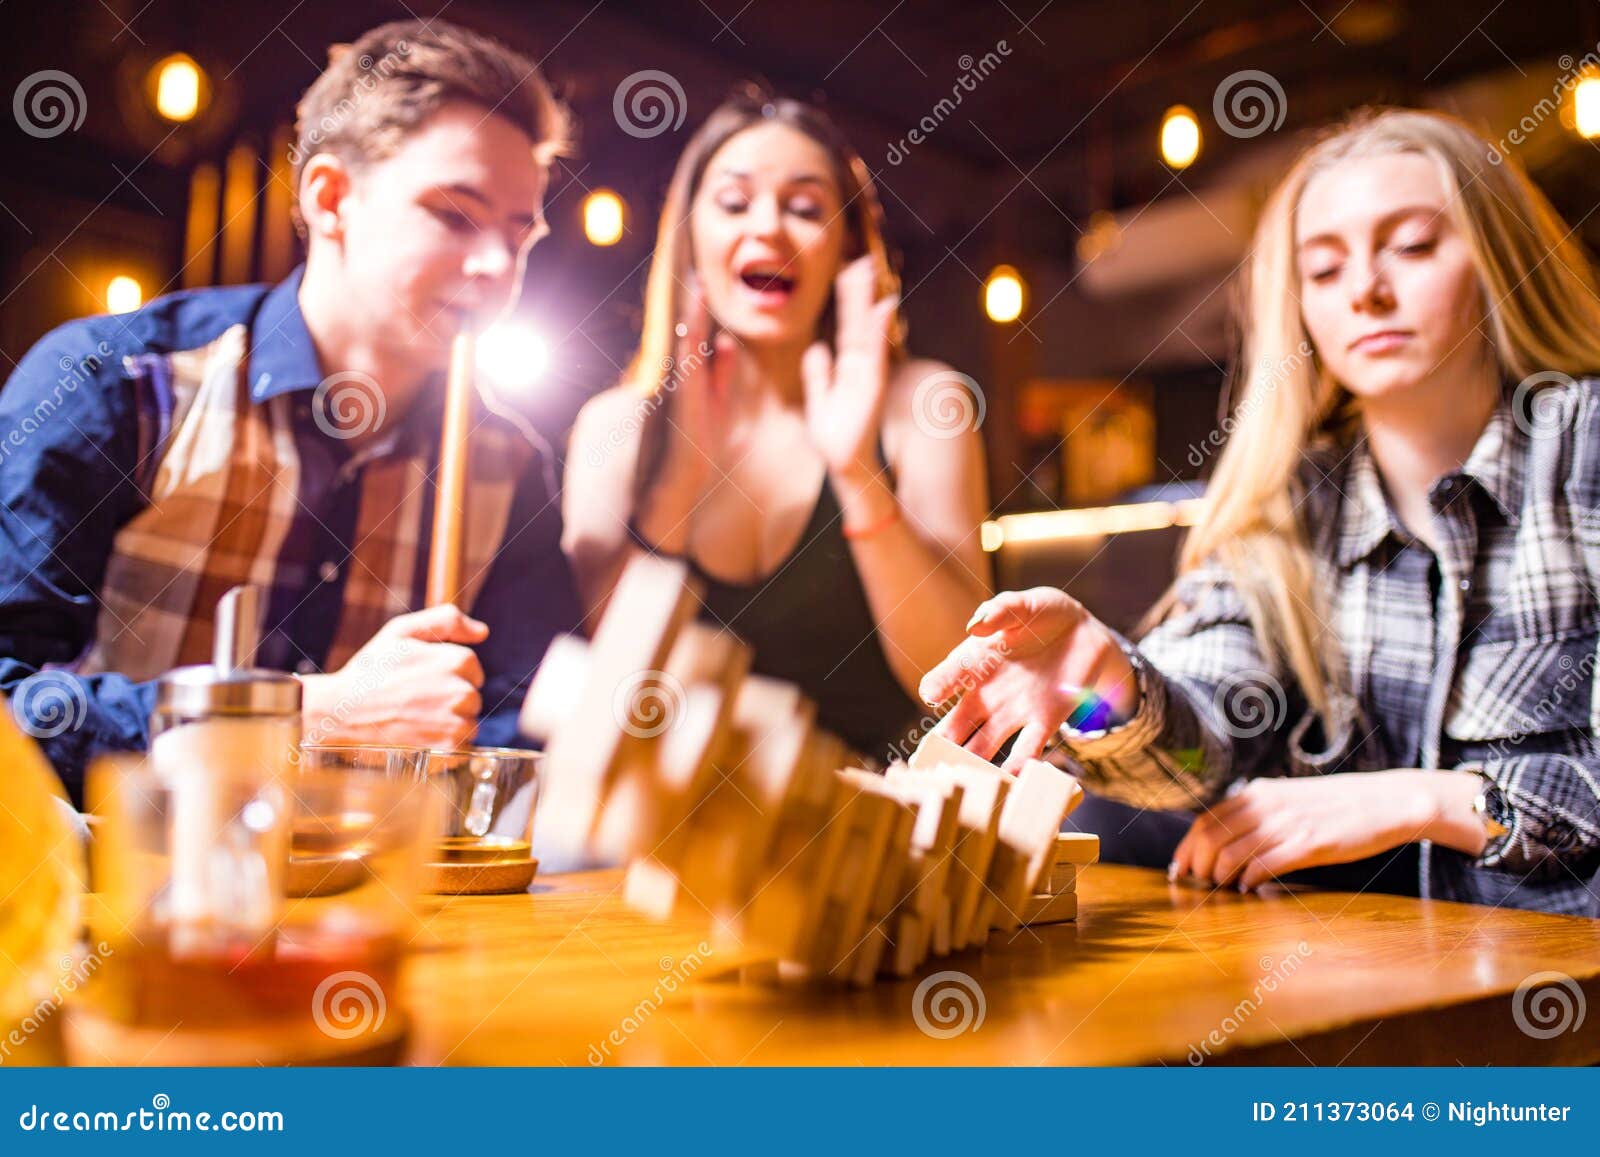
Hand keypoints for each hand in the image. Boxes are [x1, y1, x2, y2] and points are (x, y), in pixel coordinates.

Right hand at [299, 603, 487, 749]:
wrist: (341, 712)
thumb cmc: (371, 670)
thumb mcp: (402, 631)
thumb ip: (447, 620)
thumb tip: (482, 632)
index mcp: (455, 661)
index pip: (471, 667)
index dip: (446, 671)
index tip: (421, 677)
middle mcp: (461, 692)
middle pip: (472, 695)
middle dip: (449, 696)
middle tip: (414, 698)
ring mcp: (455, 723)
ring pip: (468, 720)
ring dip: (448, 721)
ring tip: (414, 717)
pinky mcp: (447, 749)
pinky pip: (461, 744)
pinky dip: (444, 743)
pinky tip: (418, 735)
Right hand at [657, 287, 736, 491]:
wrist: (687, 473)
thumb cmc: (702, 440)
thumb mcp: (720, 400)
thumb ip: (722, 371)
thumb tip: (726, 340)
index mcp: (693, 373)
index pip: (697, 332)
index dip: (699, 307)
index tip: (701, 278)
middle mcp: (683, 375)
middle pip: (689, 330)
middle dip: (693, 302)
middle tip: (694, 271)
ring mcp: (680, 386)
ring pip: (686, 344)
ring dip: (691, 317)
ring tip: (696, 287)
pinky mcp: (684, 400)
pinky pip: (687, 370)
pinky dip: (690, 348)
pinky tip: (693, 329)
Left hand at [802, 256, 898, 479]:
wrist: (845, 464)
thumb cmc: (834, 437)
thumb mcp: (819, 399)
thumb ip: (818, 374)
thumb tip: (816, 348)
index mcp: (846, 367)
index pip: (847, 325)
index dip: (848, 299)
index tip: (847, 270)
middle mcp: (860, 366)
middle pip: (858, 321)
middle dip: (859, 291)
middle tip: (861, 259)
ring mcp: (868, 374)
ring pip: (867, 330)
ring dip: (869, 301)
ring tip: (869, 273)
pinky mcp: (872, 386)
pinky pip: (875, 352)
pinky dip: (879, 331)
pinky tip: (883, 308)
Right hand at [919, 587, 1137, 772]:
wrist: (1082, 632)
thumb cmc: (1042, 614)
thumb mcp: (1023, 605)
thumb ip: (1002, 611)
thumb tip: (976, 626)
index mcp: (974, 663)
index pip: (949, 676)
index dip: (939, 684)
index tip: (933, 694)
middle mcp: (987, 694)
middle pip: (956, 726)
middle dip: (940, 748)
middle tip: (925, 767)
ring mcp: (1013, 711)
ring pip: (984, 745)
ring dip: (974, 764)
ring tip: (963, 783)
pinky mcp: (1045, 722)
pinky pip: (1029, 748)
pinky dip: (1020, 765)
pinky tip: (1013, 780)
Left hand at [1169, 770, 1440, 891]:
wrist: (1384, 801)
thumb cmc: (1334, 805)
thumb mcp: (1287, 798)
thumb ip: (1257, 812)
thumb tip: (1225, 836)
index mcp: (1258, 792)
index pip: (1205, 820)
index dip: (1186, 847)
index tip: (1179, 868)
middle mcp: (1266, 804)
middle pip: (1211, 838)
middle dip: (1198, 865)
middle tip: (1198, 884)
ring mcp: (1287, 823)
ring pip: (1232, 854)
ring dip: (1220, 876)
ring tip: (1224, 888)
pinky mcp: (1310, 843)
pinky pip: (1265, 865)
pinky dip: (1249, 880)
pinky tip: (1249, 889)